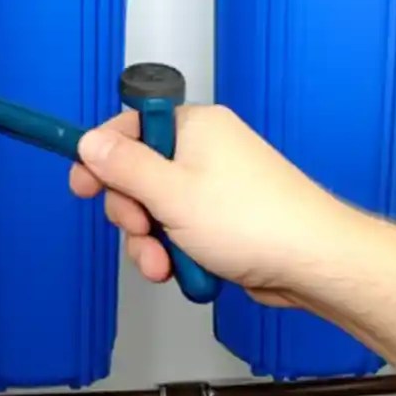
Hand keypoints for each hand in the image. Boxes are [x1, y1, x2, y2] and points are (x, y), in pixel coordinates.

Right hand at [69, 105, 354, 304]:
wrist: (313, 263)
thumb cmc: (259, 222)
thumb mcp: (171, 193)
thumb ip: (123, 167)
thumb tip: (89, 142)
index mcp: (194, 126)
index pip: (129, 128)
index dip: (101, 157)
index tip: (82, 183)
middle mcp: (204, 149)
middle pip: (136, 174)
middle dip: (132, 213)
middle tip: (142, 230)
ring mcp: (213, 185)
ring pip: (155, 209)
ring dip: (152, 242)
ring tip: (167, 263)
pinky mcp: (221, 218)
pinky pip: (178, 229)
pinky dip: (176, 252)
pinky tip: (186, 269)